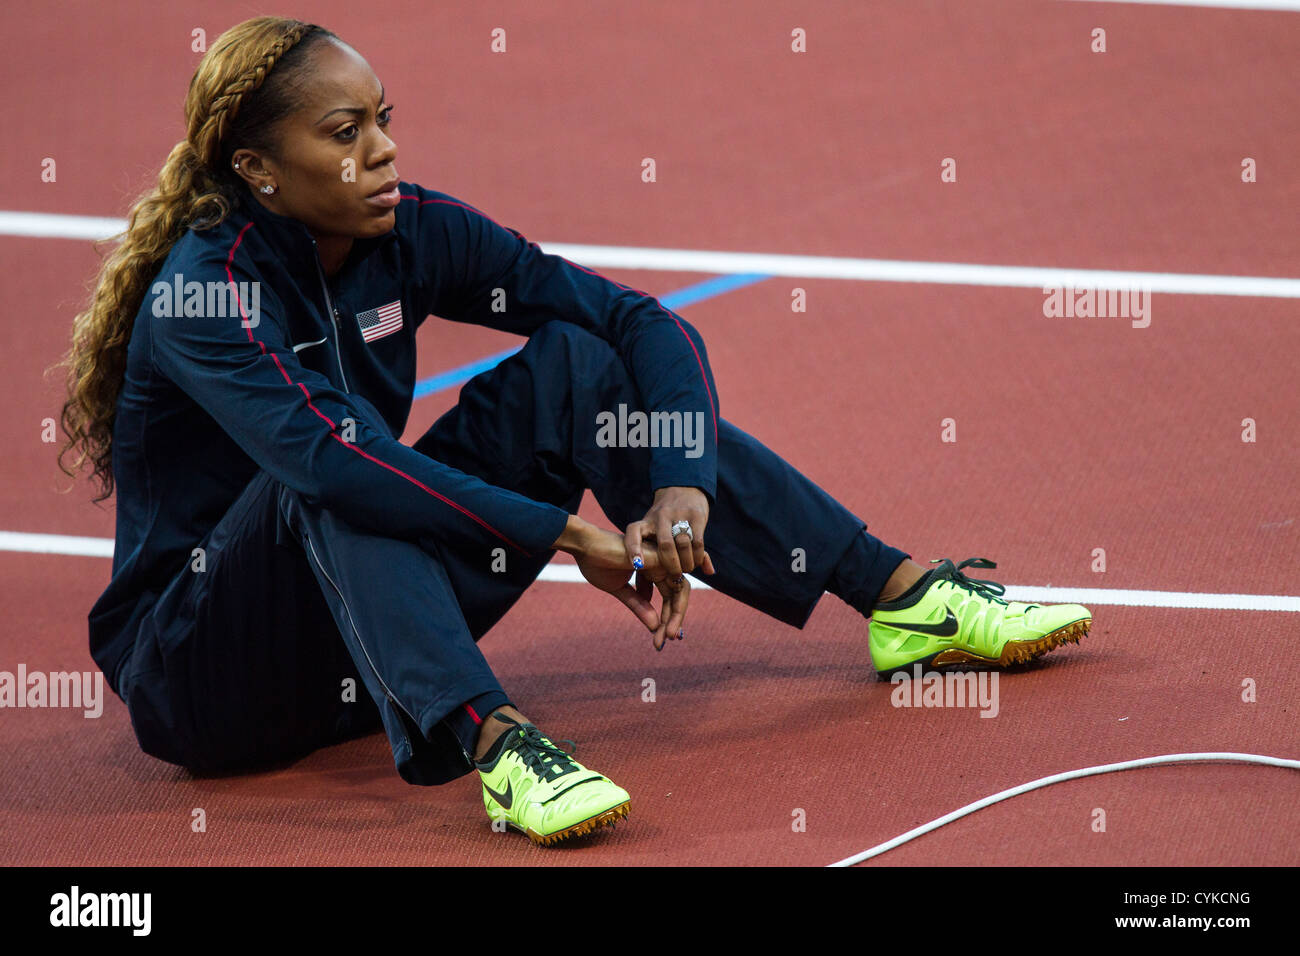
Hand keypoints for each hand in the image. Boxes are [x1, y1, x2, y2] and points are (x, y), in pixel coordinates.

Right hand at [552, 515, 692, 650]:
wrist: (585, 546)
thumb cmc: (598, 563)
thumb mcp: (620, 590)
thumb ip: (638, 605)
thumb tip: (654, 626)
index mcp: (653, 571)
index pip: (668, 596)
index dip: (667, 617)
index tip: (661, 640)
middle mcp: (661, 565)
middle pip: (677, 595)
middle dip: (674, 620)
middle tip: (667, 640)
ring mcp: (662, 560)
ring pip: (680, 591)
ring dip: (675, 616)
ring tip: (666, 636)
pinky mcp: (660, 559)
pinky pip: (676, 584)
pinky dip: (675, 606)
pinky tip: (662, 624)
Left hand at [624, 486, 715, 579]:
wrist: (682, 489)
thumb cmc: (662, 521)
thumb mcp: (650, 530)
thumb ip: (647, 555)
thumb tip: (642, 592)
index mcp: (645, 522)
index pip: (633, 532)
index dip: (633, 549)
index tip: (638, 565)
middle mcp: (660, 517)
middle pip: (665, 545)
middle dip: (671, 565)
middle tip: (675, 576)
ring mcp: (679, 515)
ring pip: (683, 544)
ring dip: (687, 563)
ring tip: (687, 569)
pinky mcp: (696, 516)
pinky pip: (698, 542)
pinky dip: (698, 556)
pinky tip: (697, 562)